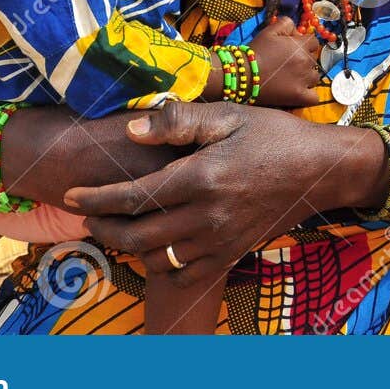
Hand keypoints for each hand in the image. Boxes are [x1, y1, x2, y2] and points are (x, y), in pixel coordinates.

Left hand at [62, 100, 379, 290]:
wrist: (319, 170)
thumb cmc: (273, 135)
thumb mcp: (228, 115)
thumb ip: (178, 122)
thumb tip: (131, 130)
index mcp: (200, 177)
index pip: (132, 197)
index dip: (94, 200)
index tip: (70, 196)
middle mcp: (206, 215)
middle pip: (135, 235)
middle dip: (102, 228)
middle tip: (86, 217)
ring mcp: (219, 239)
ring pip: (155, 258)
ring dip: (128, 247)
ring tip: (117, 228)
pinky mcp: (231, 252)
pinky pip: (183, 273)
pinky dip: (160, 265)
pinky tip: (154, 247)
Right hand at [247, 16, 322, 107]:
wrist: (243, 74)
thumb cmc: (256, 51)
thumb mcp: (269, 31)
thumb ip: (286, 24)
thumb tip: (297, 29)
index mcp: (301, 46)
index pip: (313, 42)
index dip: (304, 45)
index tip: (293, 49)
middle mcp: (306, 62)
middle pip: (314, 60)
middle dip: (304, 60)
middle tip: (288, 64)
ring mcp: (304, 80)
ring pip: (315, 77)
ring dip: (306, 76)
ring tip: (291, 78)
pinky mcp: (300, 97)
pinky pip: (314, 98)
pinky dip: (309, 95)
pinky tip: (300, 92)